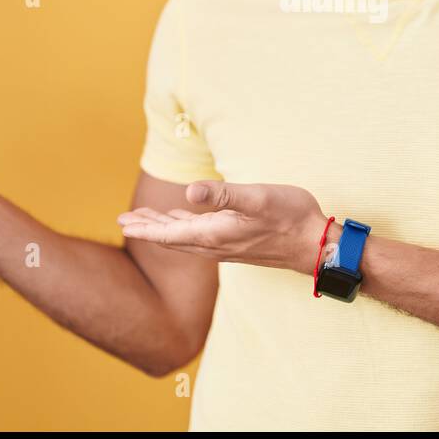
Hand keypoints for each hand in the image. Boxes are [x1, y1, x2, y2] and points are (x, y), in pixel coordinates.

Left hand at [118, 181, 330, 274]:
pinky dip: (184, 228)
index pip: (169, 233)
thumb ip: (223, 195)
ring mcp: (227, 247)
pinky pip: (200, 238)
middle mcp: (216, 245)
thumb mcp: (257, 198)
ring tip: (146, 219)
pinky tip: (186, 220)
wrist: (316, 246)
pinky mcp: (237, 244)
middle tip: (124, 220)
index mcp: (215, 234)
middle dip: (147, 227)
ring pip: (185, 239)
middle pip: (172, 238)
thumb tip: (188, 192)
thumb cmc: (291, 217)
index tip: (122, 222)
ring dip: (164, 228)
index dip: (145, 226)